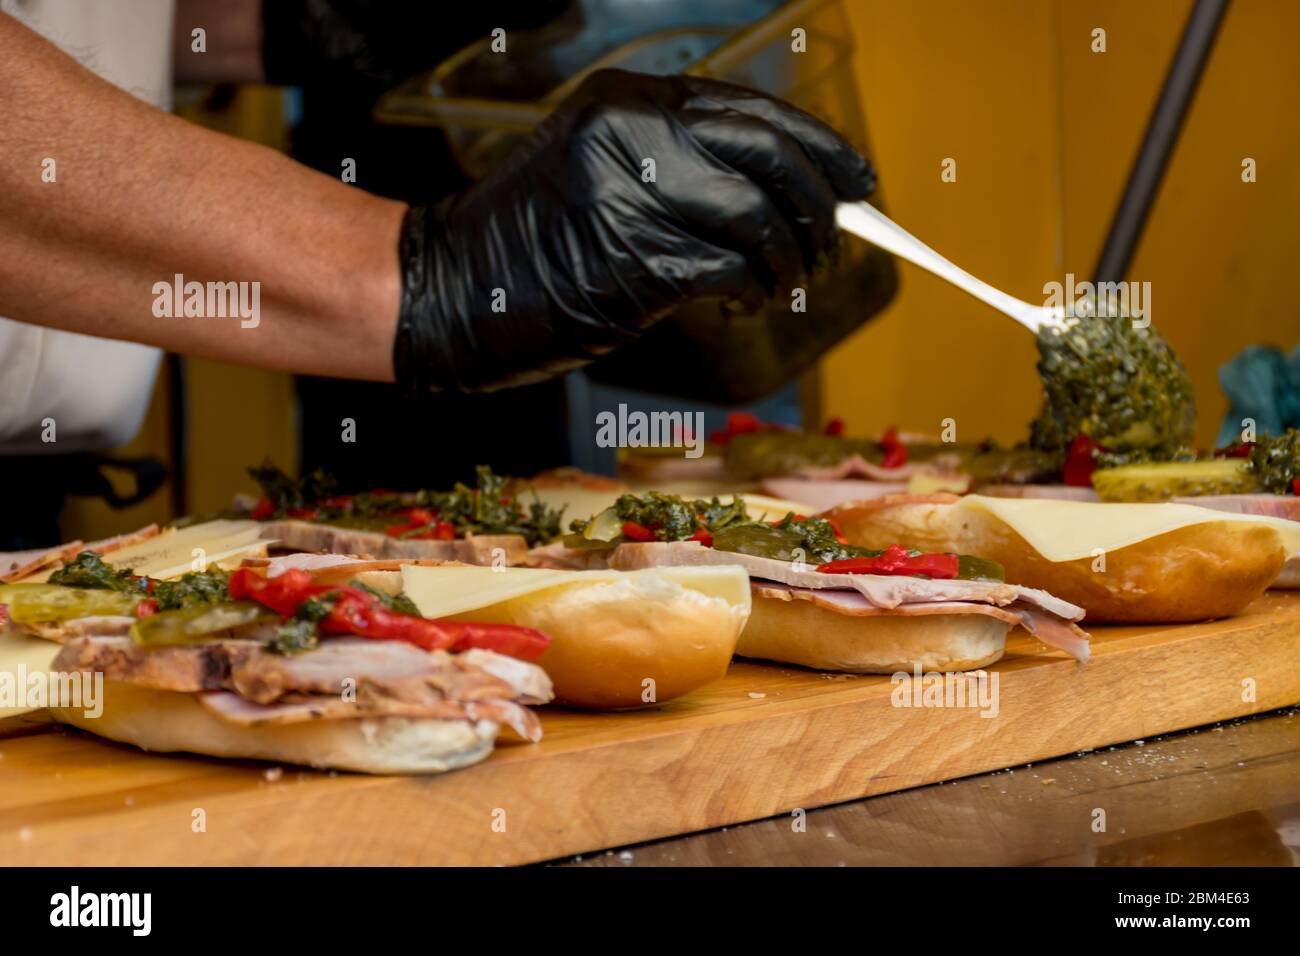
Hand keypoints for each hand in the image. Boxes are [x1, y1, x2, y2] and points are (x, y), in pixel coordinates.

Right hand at [393, 69, 874, 392]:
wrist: (443, 289)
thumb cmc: (528, 243)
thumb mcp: (603, 175)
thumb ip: (682, 170)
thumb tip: (784, 196)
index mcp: (629, 101)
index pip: (754, 113)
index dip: (820, 149)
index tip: (858, 181)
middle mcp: (634, 132)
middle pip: (772, 156)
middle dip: (822, 205)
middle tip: (835, 242)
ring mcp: (633, 192)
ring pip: (759, 219)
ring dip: (790, 261)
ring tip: (782, 284)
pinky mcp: (633, 258)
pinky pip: (730, 270)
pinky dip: (753, 291)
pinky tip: (744, 302)